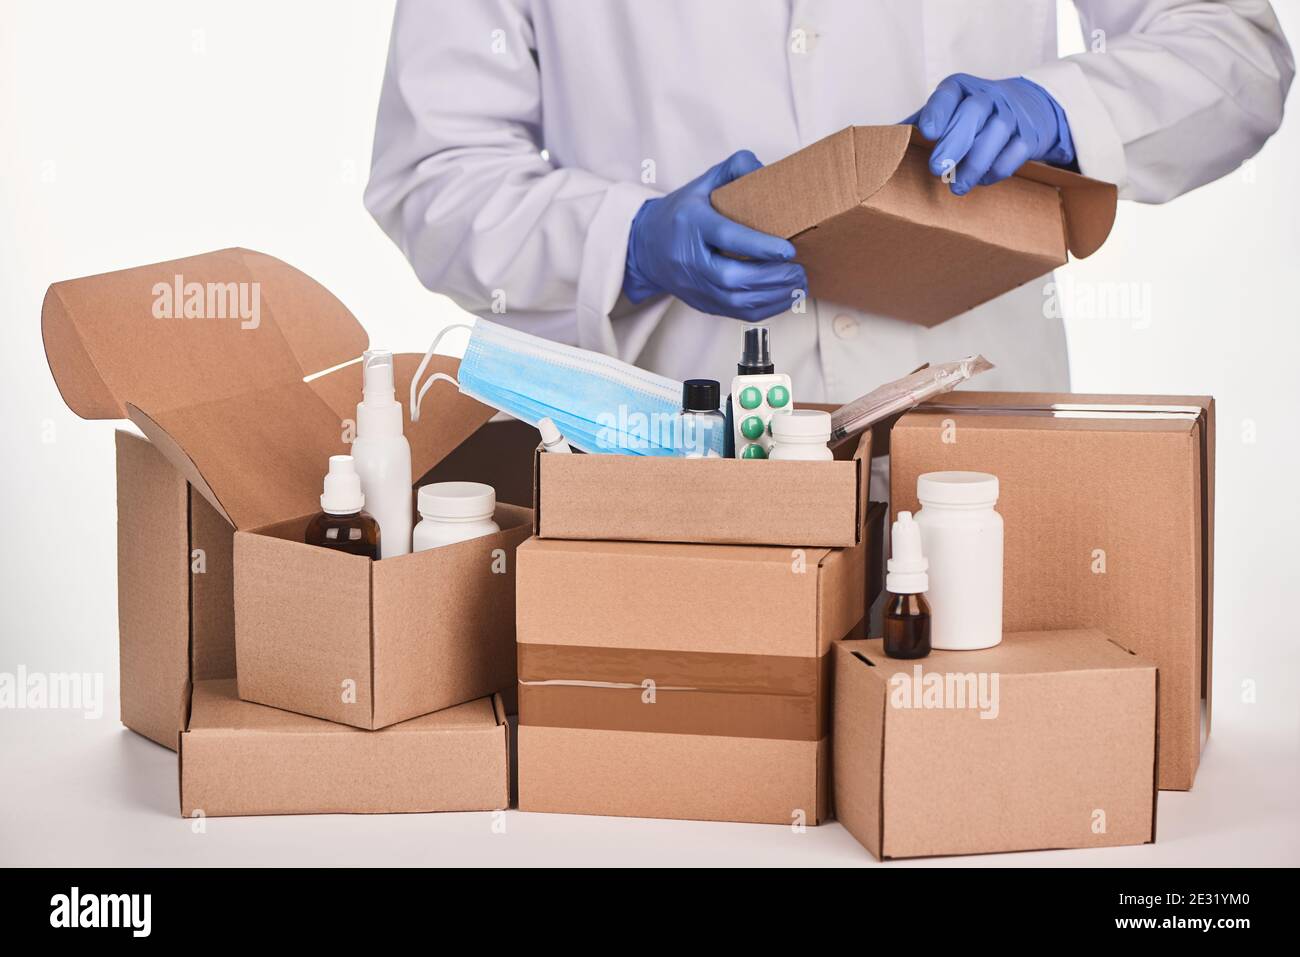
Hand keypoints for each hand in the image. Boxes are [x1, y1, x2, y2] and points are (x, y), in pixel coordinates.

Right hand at [623, 150, 806, 321]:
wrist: (646, 248)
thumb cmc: (681, 213)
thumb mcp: (702, 183)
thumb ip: (734, 169)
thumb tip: (766, 170)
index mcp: (692, 224)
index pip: (726, 238)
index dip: (759, 246)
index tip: (788, 249)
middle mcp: (690, 259)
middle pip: (732, 277)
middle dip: (771, 277)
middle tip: (799, 269)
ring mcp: (695, 286)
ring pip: (736, 301)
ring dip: (772, 296)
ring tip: (798, 283)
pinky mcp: (703, 303)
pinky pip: (736, 314)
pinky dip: (765, 309)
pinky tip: (784, 298)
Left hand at [903, 74, 1074, 194]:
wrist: (1029, 107)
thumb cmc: (971, 115)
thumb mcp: (945, 113)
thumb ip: (915, 126)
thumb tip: (876, 145)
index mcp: (960, 89)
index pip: (949, 93)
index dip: (938, 111)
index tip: (927, 132)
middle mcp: (988, 96)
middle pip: (974, 112)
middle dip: (955, 141)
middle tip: (937, 169)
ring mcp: (1011, 114)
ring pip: (997, 133)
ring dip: (975, 163)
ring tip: (958, 186)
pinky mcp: (1029, 135)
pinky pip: (1016, 151)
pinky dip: (998, 169)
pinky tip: (983, 180)